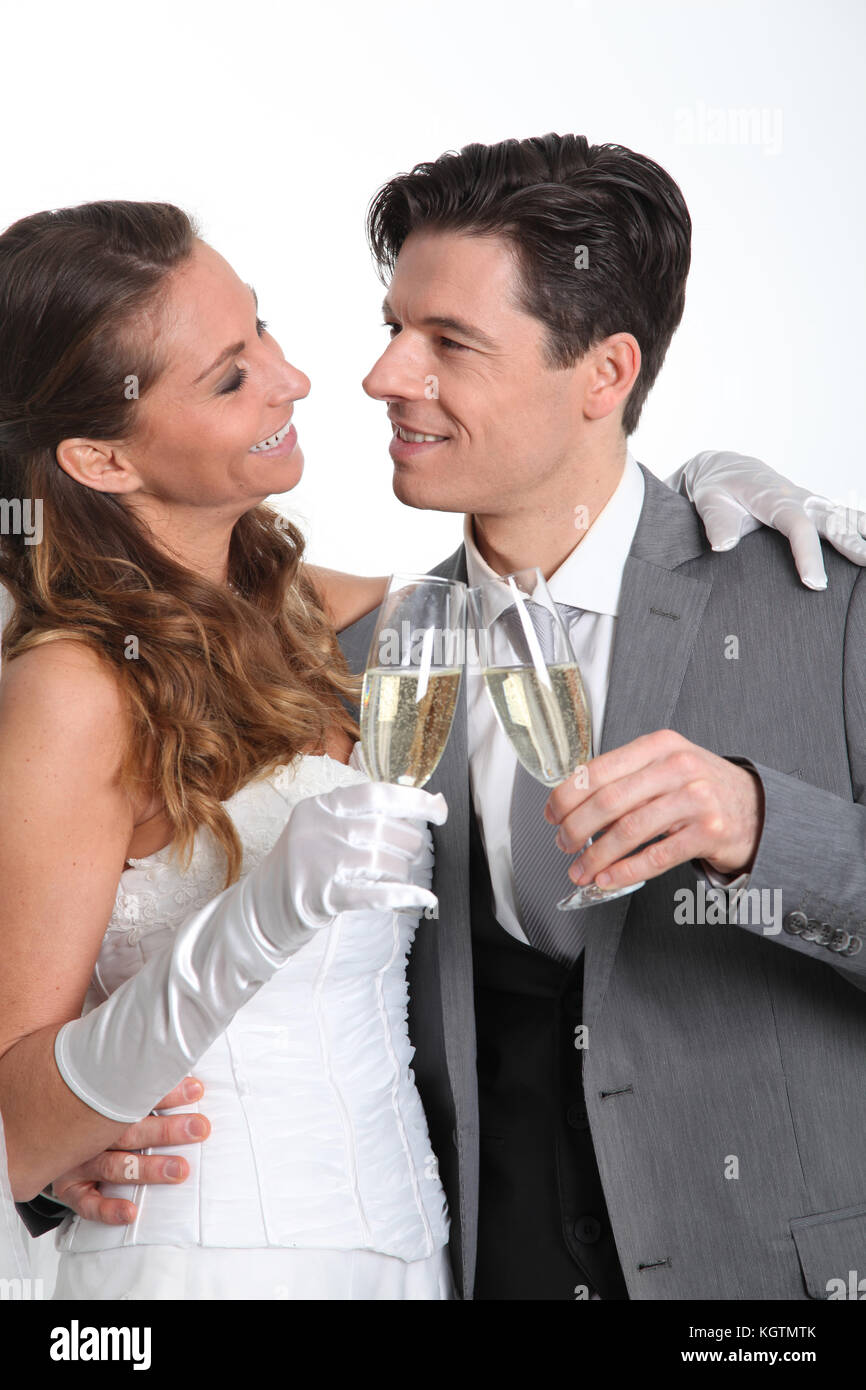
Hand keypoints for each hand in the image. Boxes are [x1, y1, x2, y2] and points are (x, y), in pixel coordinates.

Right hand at [50, 1077, 209, 1225]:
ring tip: (180, 1170)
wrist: (45, 1132)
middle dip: (166, 1130)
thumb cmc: (92, 1113)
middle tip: (199, 1128)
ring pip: (113, 1165)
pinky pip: (87, 1203)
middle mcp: (86, 1132)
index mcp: (95, 1102)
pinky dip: (109, 1209)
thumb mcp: (109, 1094)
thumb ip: (139, 1085)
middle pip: (127, 1131)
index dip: (166, 1093)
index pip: (132, 1096)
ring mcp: (76, 1161)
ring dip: (148, 1168)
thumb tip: (185, 1074)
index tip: (196, 1090)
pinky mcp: (70, 1190)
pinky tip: (131, 1212)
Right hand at [269, 781, 447, 938]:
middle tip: (413, 853)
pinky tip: (423, 897)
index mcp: (320, 806)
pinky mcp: (321, 896)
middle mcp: (317, 829)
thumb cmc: (303, 868)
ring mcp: (317, 862)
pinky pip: (374, 894)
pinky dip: (403, 895)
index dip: (413, 800)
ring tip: (401, 875)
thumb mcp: (322, 829)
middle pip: (384, 829)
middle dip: (410, 843)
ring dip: (402, 870)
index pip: (375, 794)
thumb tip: (423, 806)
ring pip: (382, 860)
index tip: (439, 809)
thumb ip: (359, 817)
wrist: (259, 910)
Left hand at [544, 731, 763, 891]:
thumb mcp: (666, 765)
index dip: (568, 795)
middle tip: (562, 844)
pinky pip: (657, 856)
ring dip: (596, 855)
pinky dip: (626, 871)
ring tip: (580, 869)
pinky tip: (608, 879)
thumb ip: (626, 776)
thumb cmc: (701, 787)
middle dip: (576, 828)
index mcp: (659, 746)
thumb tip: (573, 802)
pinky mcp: (709, 832)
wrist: (757, 806)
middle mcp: (678, 767)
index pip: (599, 770)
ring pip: (629, 831)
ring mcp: (696, 799)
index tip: (552, 813)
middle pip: (609, 801)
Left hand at [682, 450, 865, 588]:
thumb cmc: (719, 488)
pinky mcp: (817, 509)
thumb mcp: (709, 501)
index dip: (808, 555)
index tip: (814, 583)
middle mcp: (800, 499)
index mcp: (775, 499)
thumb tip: (723, 545)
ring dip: (865, 534)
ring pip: (847, 517)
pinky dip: (863, 528)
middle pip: (833, 522)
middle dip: (853, 545)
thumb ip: (717, 523)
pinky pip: (846, 518)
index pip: (798, 527)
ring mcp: (812, 503)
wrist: (729, 469)